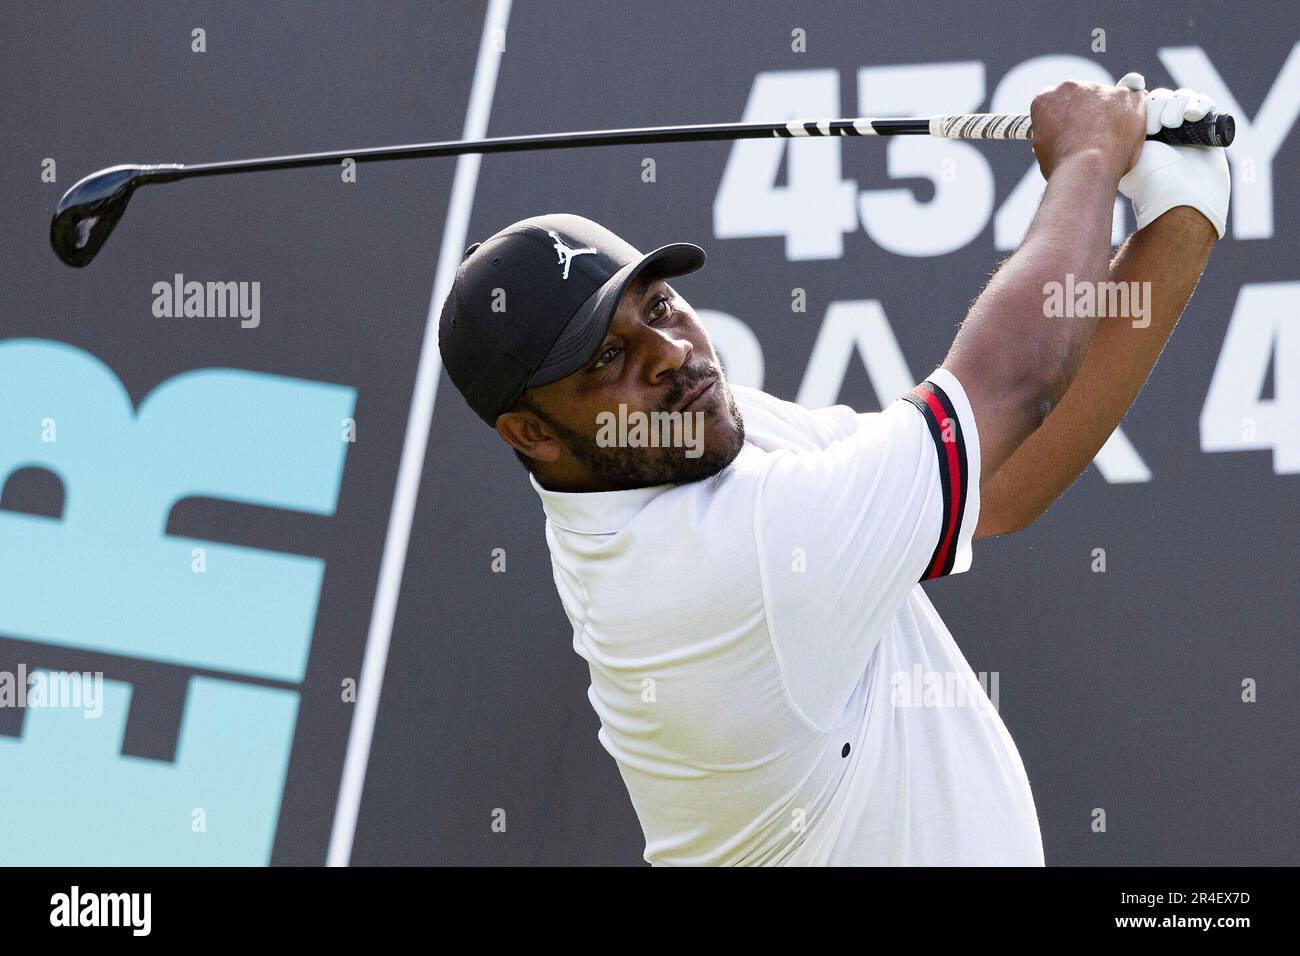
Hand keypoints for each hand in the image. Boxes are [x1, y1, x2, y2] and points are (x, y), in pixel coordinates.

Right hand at [1030, 78, 1145, 181]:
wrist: (1088, 169)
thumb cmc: (1063, 166)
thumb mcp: (1043, 149)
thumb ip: (1052, 132)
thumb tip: (1061, 135)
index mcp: (1046, 99)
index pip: (1054, 101)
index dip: (1062, 117)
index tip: (1068, 129)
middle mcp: (1070, 87)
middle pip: (1080, 95)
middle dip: (1085, 111)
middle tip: (1089, 136)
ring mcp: (1099, 89)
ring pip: (1106, 96)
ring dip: (1108, 112)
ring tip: (1108, 140)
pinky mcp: (1126, 95)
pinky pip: (1134, 98)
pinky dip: (1132, 112)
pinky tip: (1128, 130)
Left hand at [1116, 73, 1230, 238]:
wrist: (1177, 198)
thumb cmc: (1147, 182)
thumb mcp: (1123, 153)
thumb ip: (1114, 131)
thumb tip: (1111, 101)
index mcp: (1140, 132)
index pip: (1143, 102)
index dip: (1144, 101)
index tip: (1143, 116)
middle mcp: (1163, 129)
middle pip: (1163, 98)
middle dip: (1160, 105)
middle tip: (1158, 127)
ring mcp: (1186, 128)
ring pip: (1184, 98)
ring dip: (1178, 104)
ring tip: (1173, 123)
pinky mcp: (1208, 130)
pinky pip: (1206, 106)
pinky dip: (1200, 105)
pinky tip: (1194, 114)